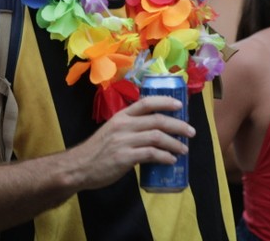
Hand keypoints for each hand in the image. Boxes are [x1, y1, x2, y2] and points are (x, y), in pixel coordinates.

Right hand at [66, 96, 192, 190]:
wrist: (79, 166)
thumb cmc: (97, 150)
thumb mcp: (112, 131)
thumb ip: (129, 128)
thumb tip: (152, 131)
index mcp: (121, 116)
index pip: (146, 103)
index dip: (165, 101)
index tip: (180, 105)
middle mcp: (123, 125)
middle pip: (157, 120)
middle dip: (178, 125)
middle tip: (190, 132)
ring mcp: (124, 141)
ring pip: (157, 136)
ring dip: (174, 143)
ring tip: (184, 149)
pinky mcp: (124, 158)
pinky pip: (150, 154)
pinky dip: (164, 156)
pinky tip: (171, 160)